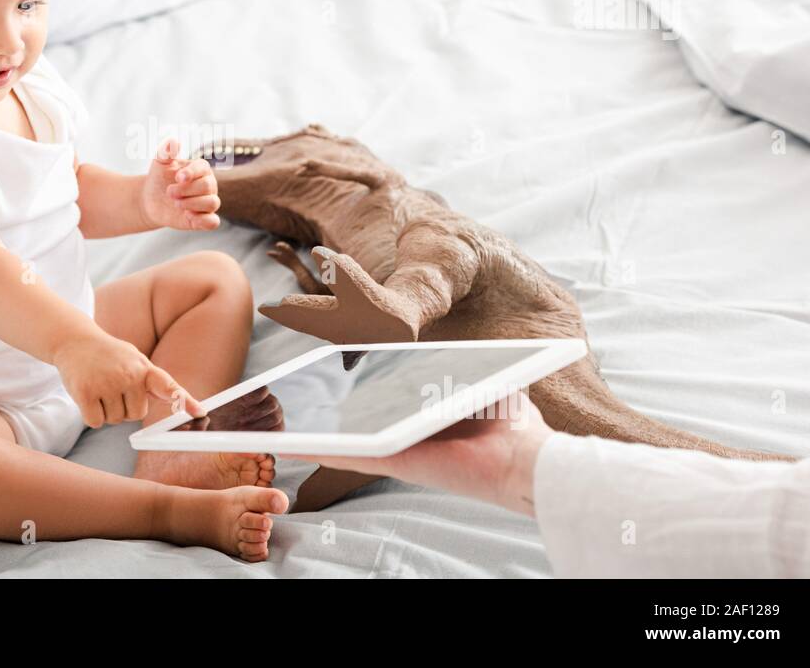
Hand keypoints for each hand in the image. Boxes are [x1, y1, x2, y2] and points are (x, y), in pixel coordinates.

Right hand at [53, 332, 206, 428]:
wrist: (75, 340)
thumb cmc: (110, 355)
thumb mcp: (135, 360)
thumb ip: (154, 382)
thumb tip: (179, 400)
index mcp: (143, 368)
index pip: (167, 385)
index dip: (183, 399)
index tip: (200, 411)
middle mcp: (128, 374)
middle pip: (137, 415)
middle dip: (125, 408)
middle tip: (113, 388)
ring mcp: (106, 383)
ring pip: (115, 420)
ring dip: (107, 411)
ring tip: (100, 387)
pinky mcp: (85, 393)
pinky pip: (96, 422)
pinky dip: (92, 416)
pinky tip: (88, 395)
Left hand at [139, 138, 220, 230]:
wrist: (152, 199)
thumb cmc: (159, 178)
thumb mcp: (159, 163)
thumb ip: (165, 151)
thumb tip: (173, 142)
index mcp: (200, 169)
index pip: (203, 168)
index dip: (192, 172)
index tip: (177, 177)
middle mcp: (208, 185)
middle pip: (207, 186)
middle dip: (187, 190)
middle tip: (169, 192)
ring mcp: (207, 202)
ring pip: (212, 203)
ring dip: (193, 203)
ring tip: (176, 204)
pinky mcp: (204, 219)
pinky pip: (213, 222)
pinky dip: (204, 220)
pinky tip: (188, 216)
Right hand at [282, 391, 554, 516]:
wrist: (528, 456)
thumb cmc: (512, 421)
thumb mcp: (481, 378)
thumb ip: (459, 366)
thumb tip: (447, 347)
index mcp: (426, 414)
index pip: (380, 398)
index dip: (349, 388)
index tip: (320, 375)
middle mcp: (409, 434)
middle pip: (356, 422)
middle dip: (322, 414)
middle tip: (288, 404)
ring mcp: (401, 450)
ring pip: (346, 442)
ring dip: (311, 437)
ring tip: (280, 429)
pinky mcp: (400, 463)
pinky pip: (354, 456)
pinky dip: (322, 452)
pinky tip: (293, 447)